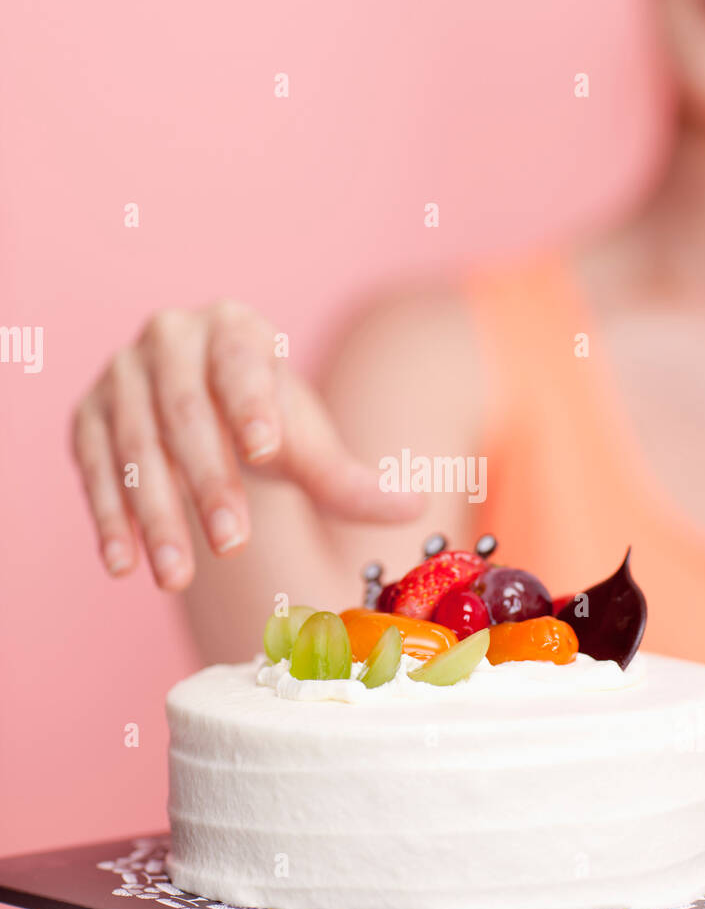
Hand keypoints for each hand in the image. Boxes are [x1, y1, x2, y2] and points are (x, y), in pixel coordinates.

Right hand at [71, 300, 421, 588]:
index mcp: (234, 329)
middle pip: (186, 414)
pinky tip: (125, 566)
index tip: (266, 452)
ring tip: (176, 579)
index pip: (242, 363)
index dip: (251, 405)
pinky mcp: (86, 416)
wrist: (206, 417)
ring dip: (154, 515)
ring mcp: (120, 375)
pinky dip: (107, 519)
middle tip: (230, 545)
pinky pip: (92, 470)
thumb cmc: (263, 424)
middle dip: (208, 484)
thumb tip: (414, 508)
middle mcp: (170, 339)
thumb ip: (350, 480)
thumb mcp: (306, 445)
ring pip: (134, 447)